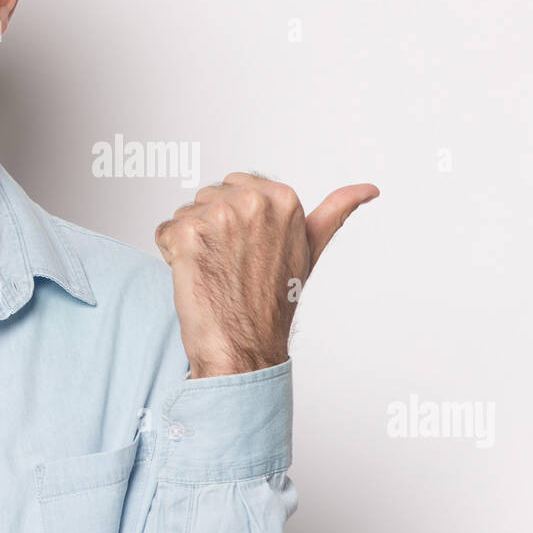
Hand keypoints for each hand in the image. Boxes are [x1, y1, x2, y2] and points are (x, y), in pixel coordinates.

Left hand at [154, 171, 378, 377]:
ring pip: (185, 214)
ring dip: (191, 242)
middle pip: (207, 197)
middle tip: (232, 265)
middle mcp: (252, 201)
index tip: (249, 251)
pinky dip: (171, 255)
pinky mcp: (188, 234)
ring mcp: (219, 217)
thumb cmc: (274, 302)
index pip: (234, 186)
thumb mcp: (311, 249)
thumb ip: (336, 211)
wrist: (244, 346)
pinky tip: (195, 276)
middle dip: (211, 228)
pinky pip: (164, 232)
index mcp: (283, 198)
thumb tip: (369, 190)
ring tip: (216, 271)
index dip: (235, 221)